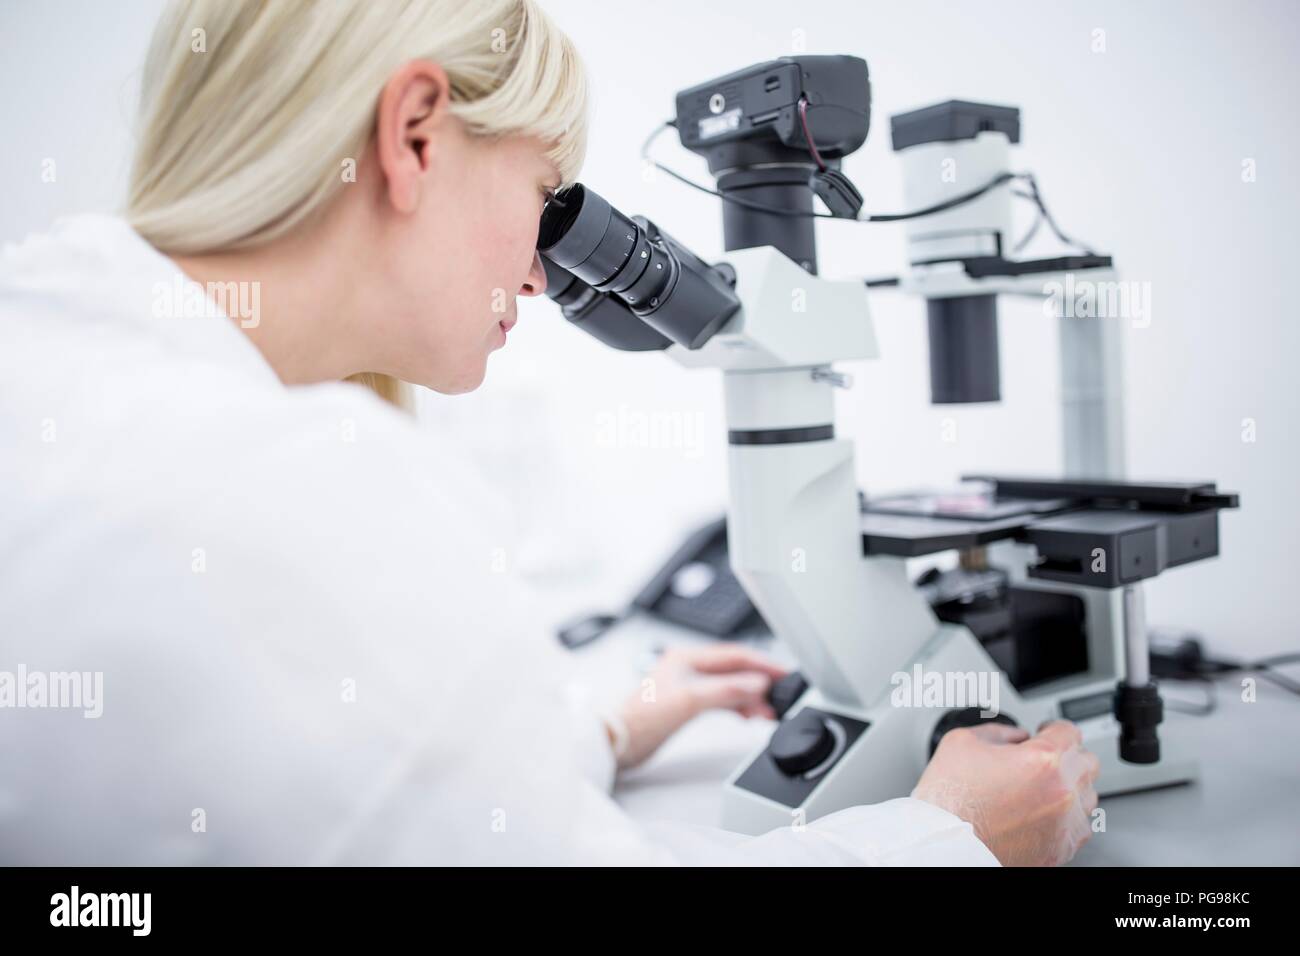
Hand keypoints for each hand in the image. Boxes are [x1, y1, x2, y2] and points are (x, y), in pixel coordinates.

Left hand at [610, 645, 786, 769]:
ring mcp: (689, 687)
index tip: (782, 673)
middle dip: (759, 683)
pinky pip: (722, 701)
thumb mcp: (689, 700)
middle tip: (780, 696)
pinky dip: (738, 707)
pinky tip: (748, 715)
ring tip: (767, 712)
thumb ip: (726, 690)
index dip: (761, 663)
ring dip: (750, 698)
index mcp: (687, 657)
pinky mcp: (687, 705)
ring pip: (730, 687)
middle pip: (734, 670)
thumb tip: (757, 684)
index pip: (734, 655)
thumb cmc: (640, 718)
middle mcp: (689, 668)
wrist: (618, 741)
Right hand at [911, 719, 1100, 865]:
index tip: (1046, 731)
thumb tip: (1015, 736)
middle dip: (1065, 755)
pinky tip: (1038, 813)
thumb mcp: (962, 742)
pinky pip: (1078, 827)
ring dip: (1069, 787)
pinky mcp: (1060, 850)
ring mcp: (1064, 825)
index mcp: (1043, 760)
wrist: (943, 844)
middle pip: (1087, 762)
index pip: (1069, 731)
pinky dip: (1064, 818)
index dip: (1052, 728)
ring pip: (1088, 796)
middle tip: (1041, 758)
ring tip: (1038, 788)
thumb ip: (998, 731)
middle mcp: (1063, 793)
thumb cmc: (948, 800)